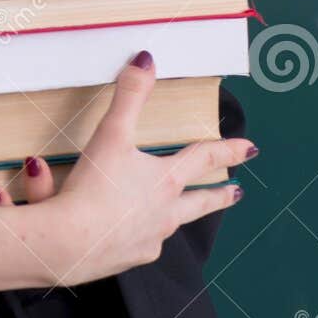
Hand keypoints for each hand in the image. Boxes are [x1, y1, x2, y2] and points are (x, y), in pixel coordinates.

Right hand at [0, 49, 255, 292]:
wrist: (68, 243)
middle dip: (219, 196)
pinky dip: (133, 234)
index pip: (203, 158)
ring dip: (175, 217)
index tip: (250, 148)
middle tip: (236, 193)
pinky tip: (120, 233)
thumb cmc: (92, 188)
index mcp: (165, 180)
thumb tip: (145, 58)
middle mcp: (165, 212)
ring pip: (169, 225)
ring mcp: (150, 239)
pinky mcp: (130, 259)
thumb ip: (129, 96)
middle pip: (200, 203)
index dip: (228, 149)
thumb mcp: (110, 135)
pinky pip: (137, 243)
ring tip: (175, 216)